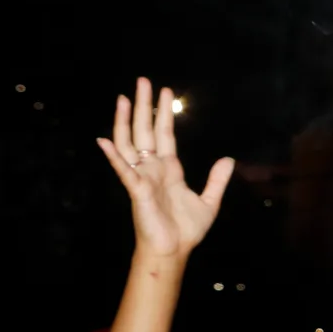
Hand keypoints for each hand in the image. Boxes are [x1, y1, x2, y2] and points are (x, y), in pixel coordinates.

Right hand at [95, 77, 232, 259]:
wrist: (175, 250)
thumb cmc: (186, 230)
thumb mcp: (209, 201)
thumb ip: (217, 179)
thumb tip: (228, 158)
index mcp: (169, 169)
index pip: (164, 134)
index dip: (164, 113)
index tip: (165, 92)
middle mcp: (152, 168)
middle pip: (145, 130)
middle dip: (145, 106)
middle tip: (143, 81)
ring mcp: (142, 177)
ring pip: (129, 143)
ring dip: (126, 121)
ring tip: (124, 98)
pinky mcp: (136, 190)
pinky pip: (123, 169)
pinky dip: (113, 155)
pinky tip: (104, 139)